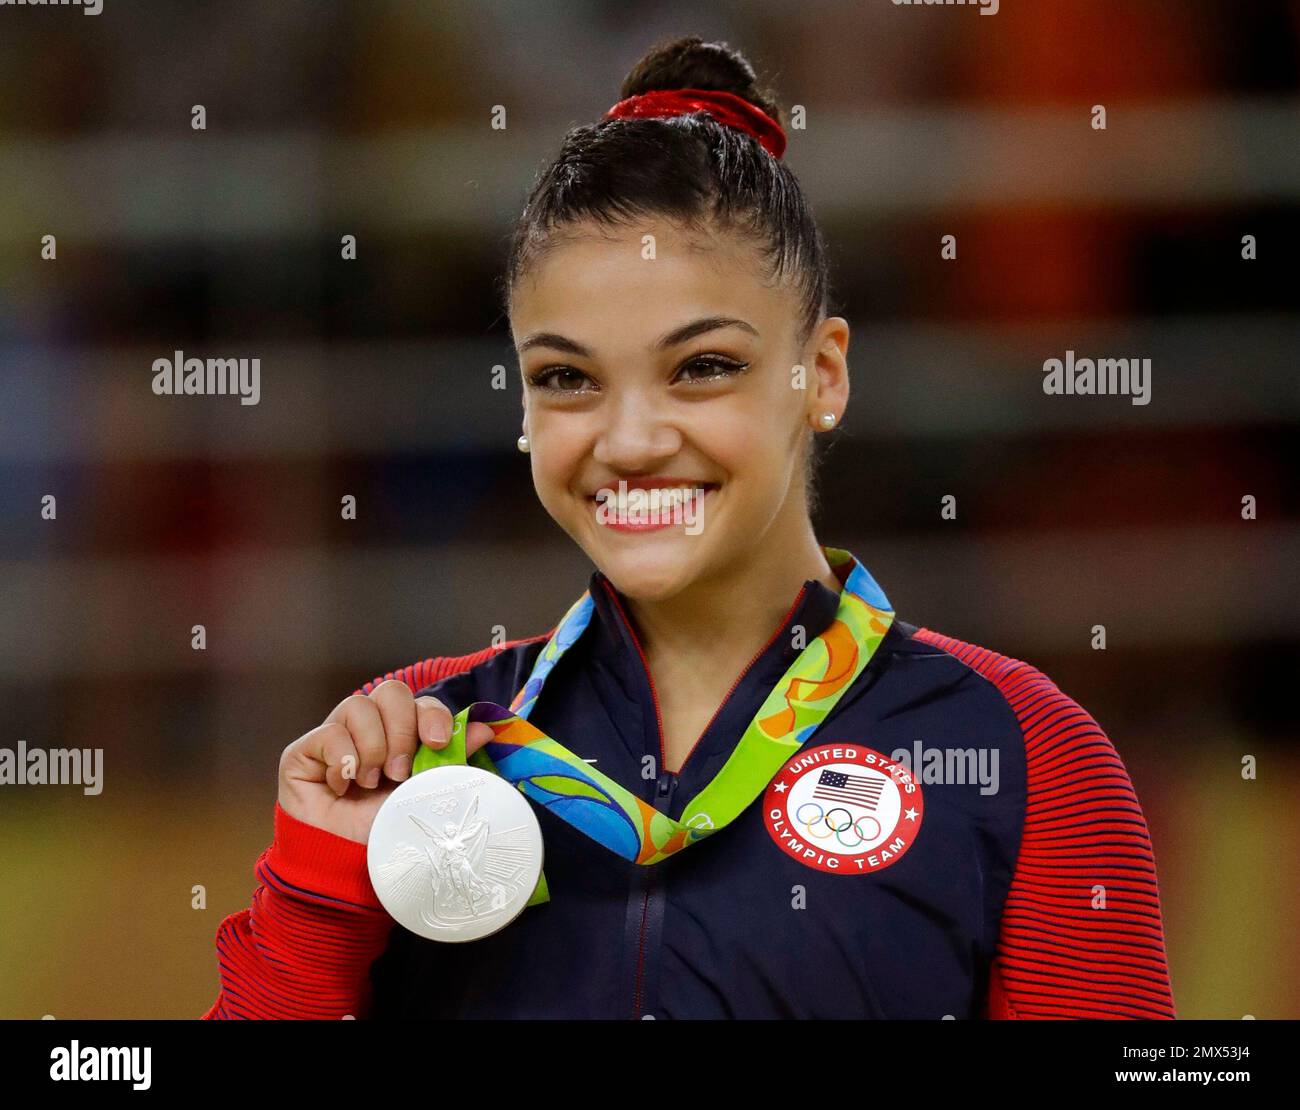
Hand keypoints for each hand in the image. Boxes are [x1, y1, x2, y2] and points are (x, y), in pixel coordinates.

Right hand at [278, 680, 495, 843]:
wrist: (346, 863)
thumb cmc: (386, 831)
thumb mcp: (426, 793)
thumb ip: (452, 760)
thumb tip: (484, 729)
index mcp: (401, 735)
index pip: (419, 702)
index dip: (431, 715)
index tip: (437, 743)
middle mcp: (369, 729)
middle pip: (390, 692)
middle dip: (401, 731)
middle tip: (399, 773)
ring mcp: (336, 735)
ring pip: (358, 705)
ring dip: (372, 748)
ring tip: (370, 783)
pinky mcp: (304, 750)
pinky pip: (330, 732)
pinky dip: (343, 762)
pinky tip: (342, 788)